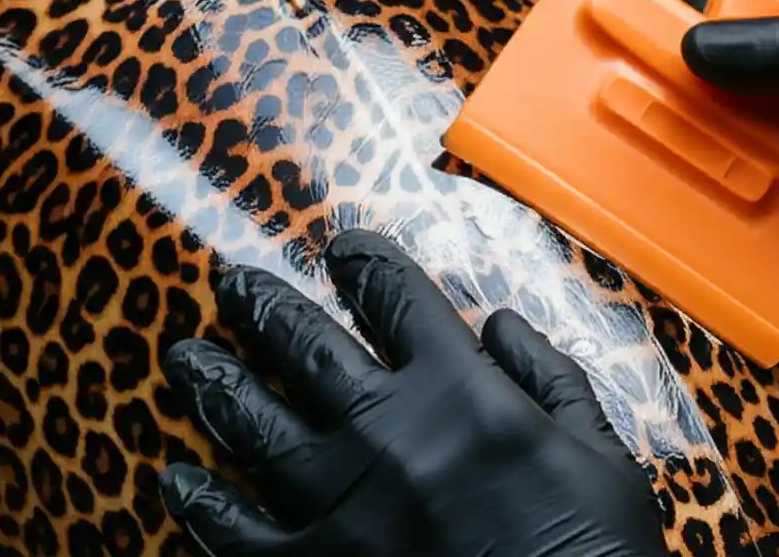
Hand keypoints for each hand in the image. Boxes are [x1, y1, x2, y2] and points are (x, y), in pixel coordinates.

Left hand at [157, 229, 666, 556]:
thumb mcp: (602, 457)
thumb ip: (552, 379)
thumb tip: (504, 324)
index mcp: (462, 394)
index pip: (396, 298)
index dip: (363, 263)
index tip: (343, 250)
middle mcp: (389, 432)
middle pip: (305, 345)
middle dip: (265, 305)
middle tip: (233, 283)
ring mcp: (341, 502)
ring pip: (254, 423)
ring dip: (215, 383)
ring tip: (187, 357)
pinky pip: (235, 529)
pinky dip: (200, 503)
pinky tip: (176, 479)